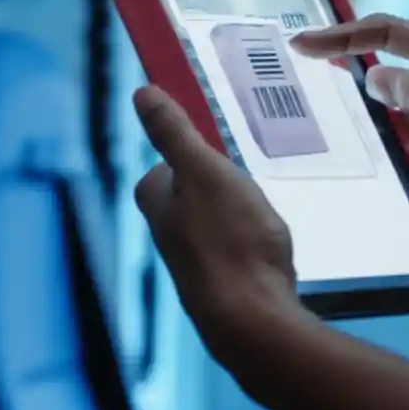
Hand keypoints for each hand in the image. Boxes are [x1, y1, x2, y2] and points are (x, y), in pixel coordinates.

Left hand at [132, 85, 307, 355]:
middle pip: (189, 196)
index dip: (186, 154)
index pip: (161, 168)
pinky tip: (268, 244)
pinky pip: (235, 249)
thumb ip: (174, 133)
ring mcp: (196, 263)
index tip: (214, 146)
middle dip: (215, 185)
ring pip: (214, 224)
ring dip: (235, 214)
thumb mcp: (203, 171)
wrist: (251, 317)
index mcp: (157, 203)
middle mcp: (168, 234)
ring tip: (261, 209)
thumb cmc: (228, 238)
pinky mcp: (224, 284)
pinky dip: (250, 241)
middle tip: (246, 174)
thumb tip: (141, 92)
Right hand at [291, 14, 408, 243]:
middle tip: (280, 66)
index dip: (342, 34)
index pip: (386, 33)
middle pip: (368, 63)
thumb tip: (374, 78)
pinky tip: (322, 148)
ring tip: (287, 106)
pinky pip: (374, 145)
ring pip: (366, 106)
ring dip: (334, 104)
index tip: (303, 43)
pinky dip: (348, 143)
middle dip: (328, 60)